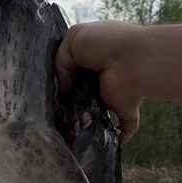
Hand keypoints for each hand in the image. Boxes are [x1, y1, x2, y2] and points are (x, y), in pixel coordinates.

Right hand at [55, 21, 144, 141]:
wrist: (131, 61)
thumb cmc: (105, 45)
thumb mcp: (73, 39)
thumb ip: (60, 60)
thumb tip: (63, 88)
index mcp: (93, 54)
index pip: (73, 68)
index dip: (61, 77)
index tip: (50, 90)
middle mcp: (102, 73)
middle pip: (82, 90)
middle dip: (69, 101)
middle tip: (54, 112)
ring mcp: (114, 92)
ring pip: (96, 109)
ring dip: (84, 118)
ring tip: (65, 129)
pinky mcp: (124, 108)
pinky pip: (124, 126)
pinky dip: (120, 135)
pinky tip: (105, 143)